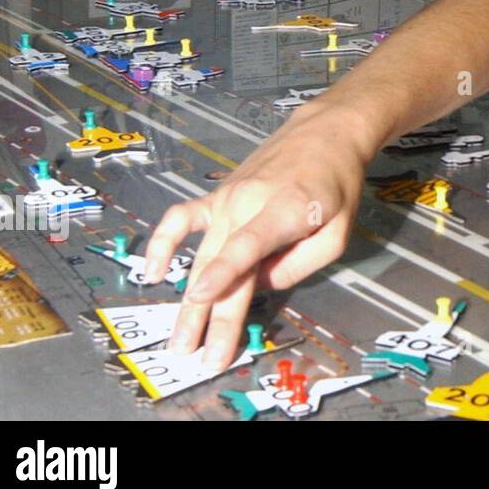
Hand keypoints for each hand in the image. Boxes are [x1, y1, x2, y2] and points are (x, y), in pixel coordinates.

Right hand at [143, 100, 369, 369]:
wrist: (323, 134)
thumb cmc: (337, 186)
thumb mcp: (337, 233)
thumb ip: (300, 265)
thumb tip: (259, 287)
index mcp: (284, 210)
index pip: (247, 246)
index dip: (224, 274)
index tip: (201, 299)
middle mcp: (248, 204)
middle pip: (221, 265)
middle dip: (207, 314)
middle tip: (194, 354)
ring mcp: (227, 198)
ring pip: (201, 255)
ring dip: (186, 299)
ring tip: (179, 338)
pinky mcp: (217, 196)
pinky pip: (181, 218)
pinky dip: (161, 242)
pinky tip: (151, 271)